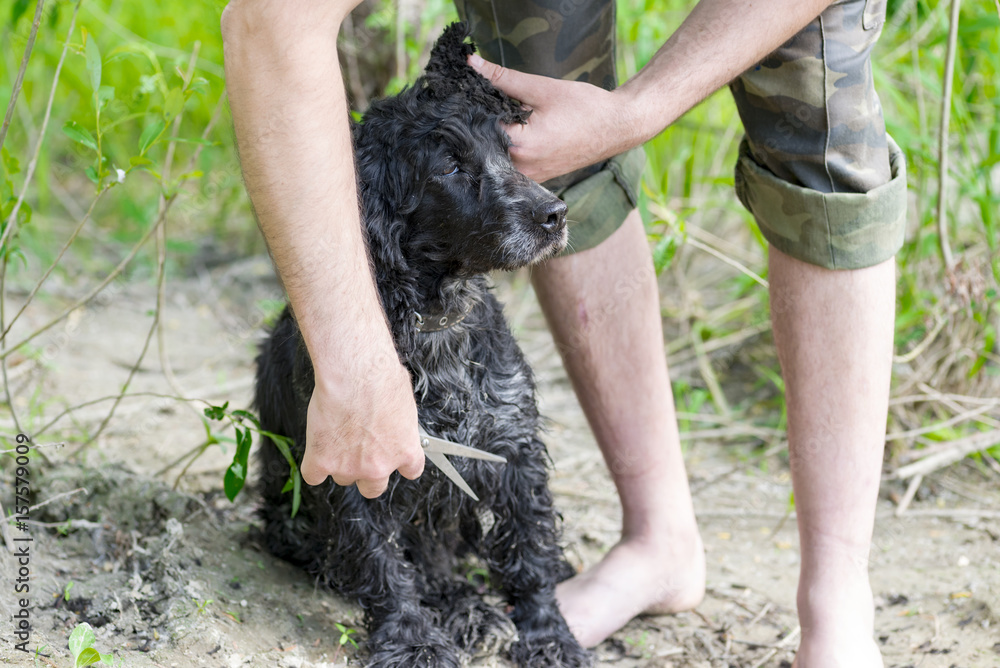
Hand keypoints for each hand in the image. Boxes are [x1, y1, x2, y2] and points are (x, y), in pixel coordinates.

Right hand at [300, 352, 424, 497]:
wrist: (354, 373)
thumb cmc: (381, 378)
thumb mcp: (405, 403)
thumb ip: (400, 424)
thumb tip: (395, 419)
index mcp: (406, 451)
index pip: (410, 471)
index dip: (398, 463)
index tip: (391, 456)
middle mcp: (380, 466)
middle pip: (373, 488)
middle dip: (366, 472)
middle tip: (359, 451)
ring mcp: (350, 467)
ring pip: (342, 478)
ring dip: (339, 463)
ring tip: (337, 436)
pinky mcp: (322, 461)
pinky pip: (313, 476)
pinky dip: (313, 466)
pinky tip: (316, 451)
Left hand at [469, 54, 639, 182]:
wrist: (617, 127)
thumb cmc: (585, 108)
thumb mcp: (541, 88)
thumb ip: (503, 78)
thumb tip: (473, 63)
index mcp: (521, 146)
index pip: (480, 128)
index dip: (473, 109)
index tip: (469, 95)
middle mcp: (522, 167)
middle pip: (486, 146)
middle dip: (481, 124)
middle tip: (485, 104)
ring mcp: (531, 176)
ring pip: (498, 157)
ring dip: (495, 138)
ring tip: (503, 116)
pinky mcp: (538, 177)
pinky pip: (513, 164)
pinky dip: (509, 148)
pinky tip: (515, 132)